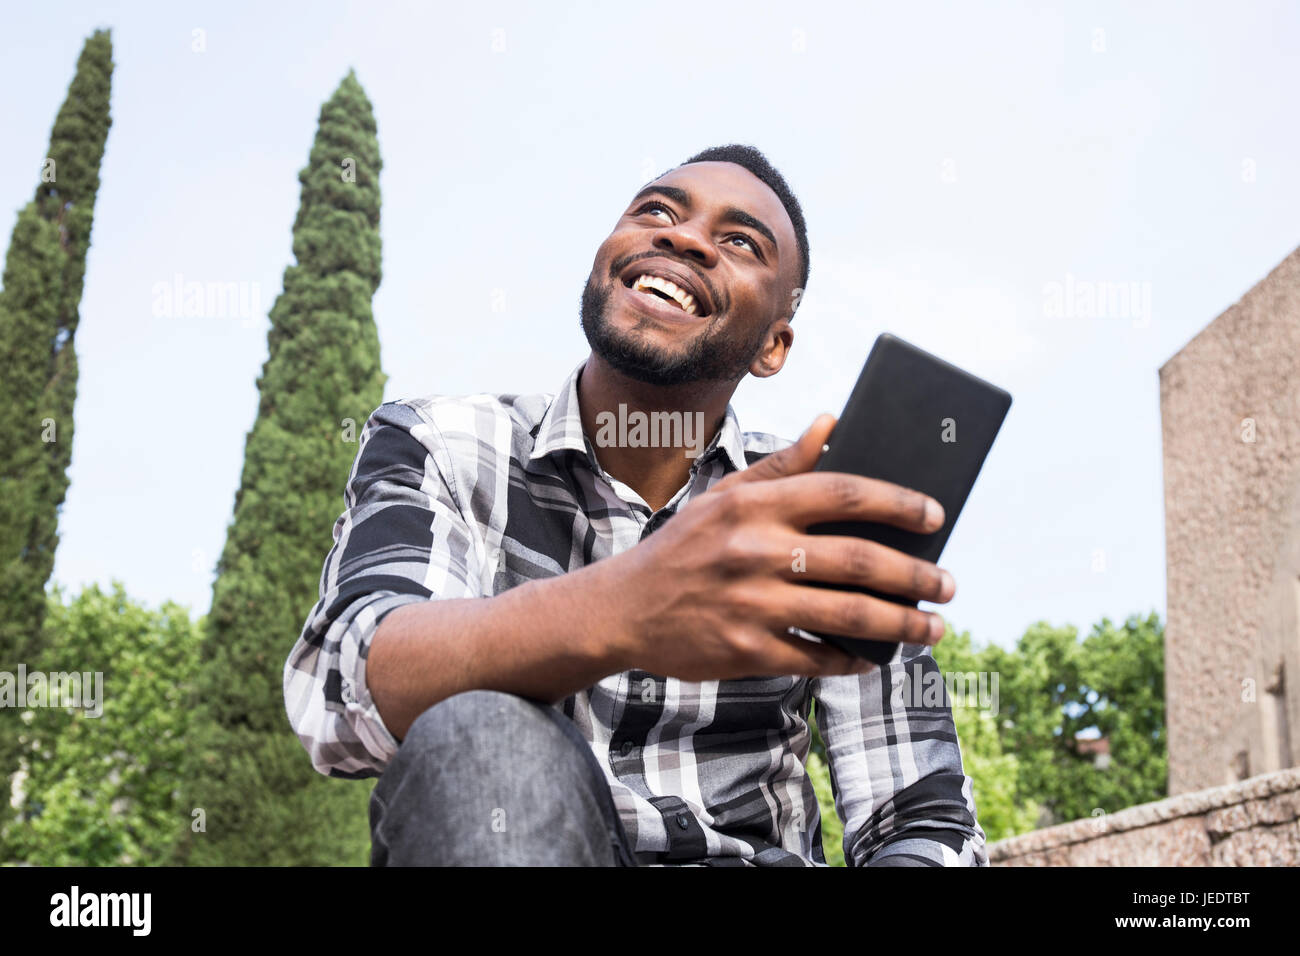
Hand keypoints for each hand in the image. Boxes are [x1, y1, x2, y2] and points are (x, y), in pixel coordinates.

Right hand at [607, 414, 954, 680]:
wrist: (621, 609)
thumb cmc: (681, 548)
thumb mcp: (724, 497)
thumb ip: (781, 465)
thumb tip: (832, 422)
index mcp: (755, 505)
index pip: (842, 492)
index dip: (897, 502)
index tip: (936, 515)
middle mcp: (755, 551)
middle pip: (859, 559)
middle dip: (916, 574)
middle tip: (948, 582)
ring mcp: (751, 605)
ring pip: (849, 614)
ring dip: (902, 624)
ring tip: (934, 627)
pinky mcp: (745, 651)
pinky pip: (816, 657)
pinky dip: (852, 660)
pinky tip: (874, 656)